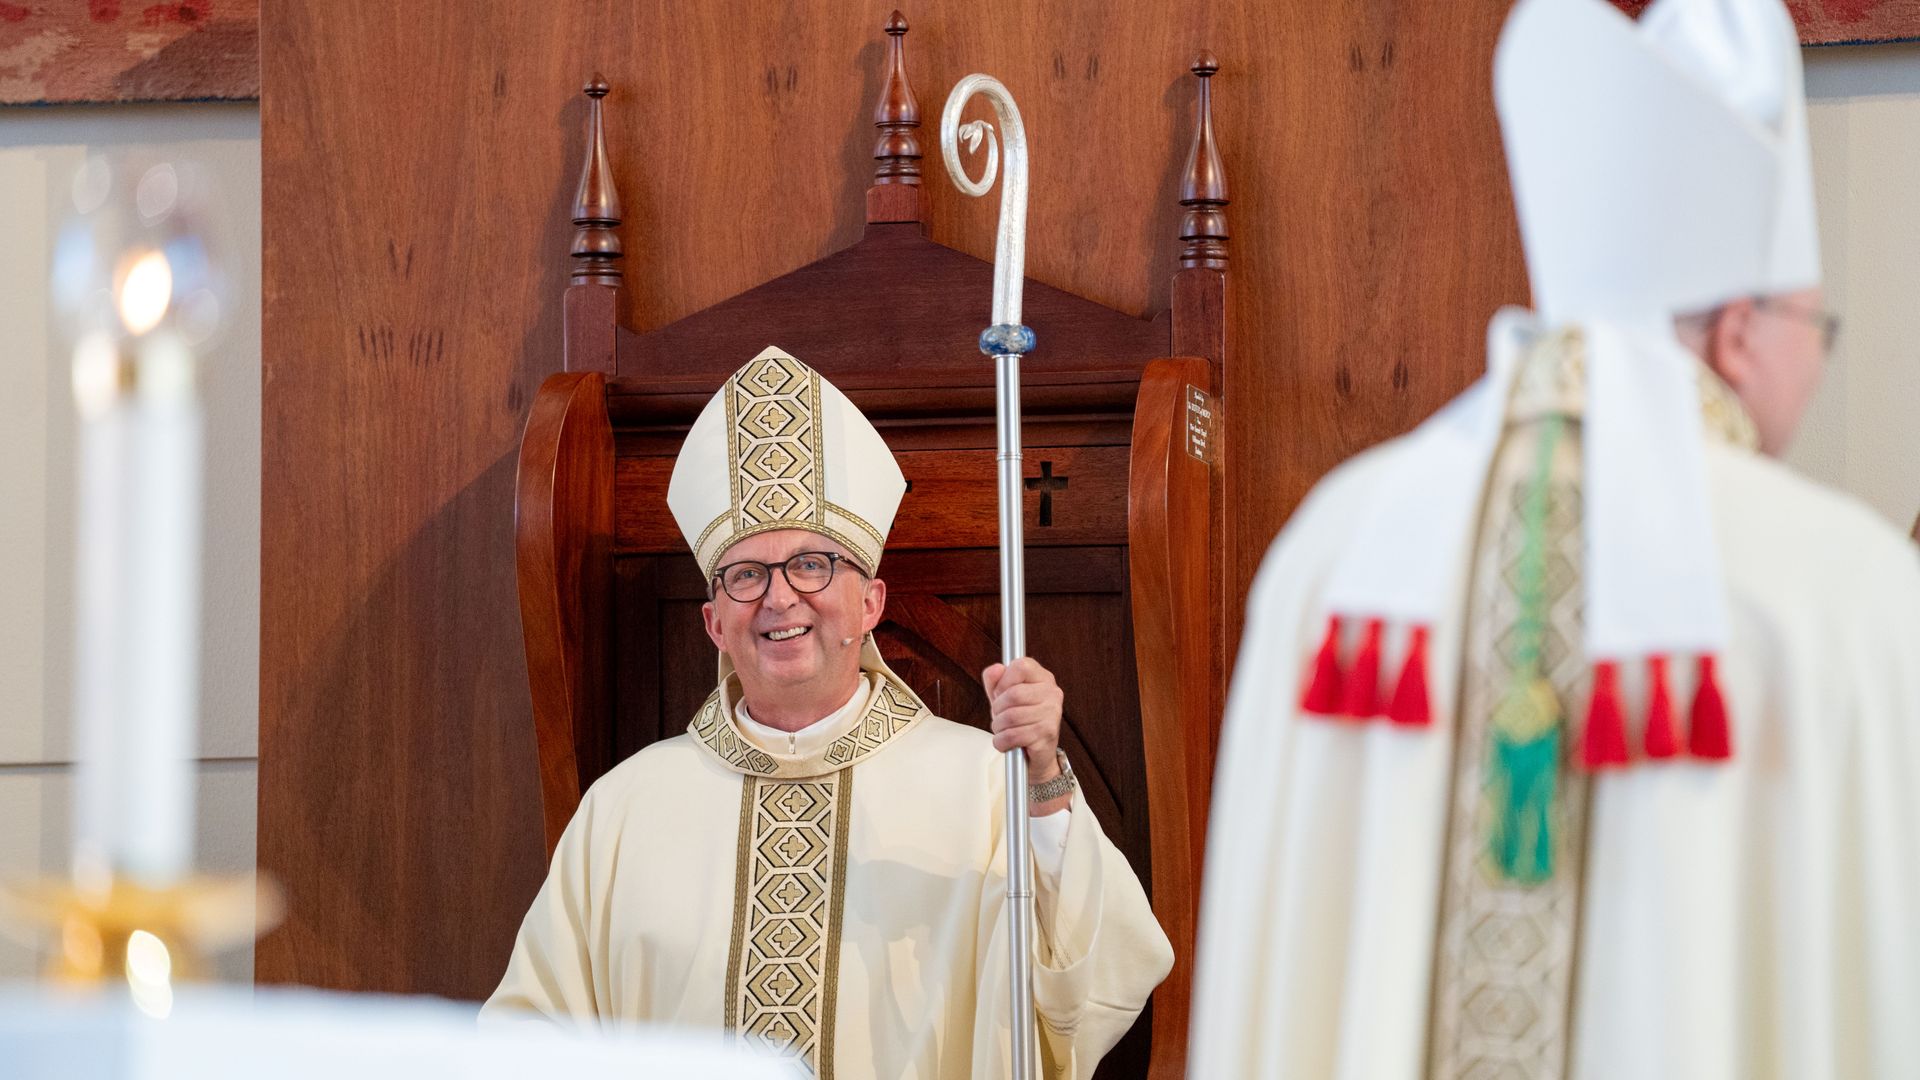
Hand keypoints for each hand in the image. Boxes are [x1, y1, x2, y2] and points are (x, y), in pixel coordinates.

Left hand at [981, 656, 1063, 779]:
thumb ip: (994, 680)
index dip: (1003, 681)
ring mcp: (1053, 713)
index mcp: (1043, 678)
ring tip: (1003, 730)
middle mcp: (1052, 693)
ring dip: (998, 727)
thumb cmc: (1018, 720)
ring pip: (1011, 717)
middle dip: (997, 709)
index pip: (1021, 666)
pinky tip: (1006, 742)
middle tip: (999, 716)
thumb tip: (996, 669)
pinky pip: (1013, 736)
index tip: (1000, 693)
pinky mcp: (1047, 734)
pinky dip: (1001, 742)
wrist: (1036, 753)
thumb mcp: (1002, 696)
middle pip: (1013, 694)